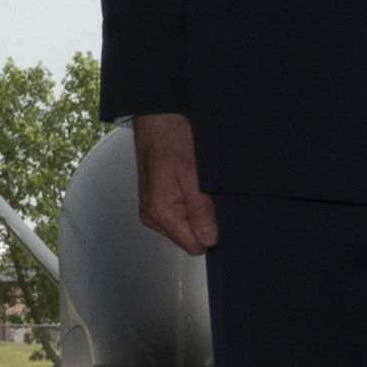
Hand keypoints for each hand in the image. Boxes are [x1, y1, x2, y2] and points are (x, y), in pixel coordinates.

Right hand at [132, 114, 218, 254]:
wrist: (157, 121)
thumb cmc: (172, 139)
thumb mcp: (194, 174)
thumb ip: (201, 210)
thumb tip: (209, 238)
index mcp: (161, 212)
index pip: (194, 246)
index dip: (210, 231)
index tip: (214, 209)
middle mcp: (152, 216)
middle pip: (189, 238)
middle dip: (203, 220)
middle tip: (203, 191)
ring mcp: (152, 210)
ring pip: (185, 226)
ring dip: (195, 210)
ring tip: (193, 184)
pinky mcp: (155, 202)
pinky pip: (178, 215)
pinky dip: (187, 203)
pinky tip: (187, 184)